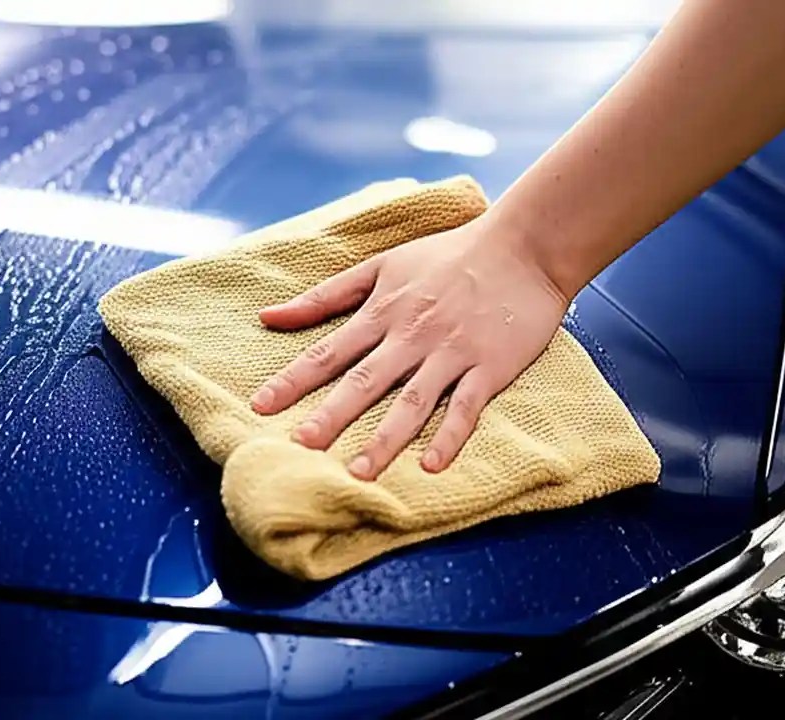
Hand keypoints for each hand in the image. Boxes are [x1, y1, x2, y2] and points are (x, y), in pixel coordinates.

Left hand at [249, 217, 568, 480]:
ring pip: (413, 401)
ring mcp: (452, 352)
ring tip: (359, 473)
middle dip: (332, 414)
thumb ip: (325, 296)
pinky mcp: (490, 367)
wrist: (524, 246)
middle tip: (301, 445)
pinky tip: (430, 465)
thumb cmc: (448, 255)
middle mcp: (412, 335)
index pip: (328, 351)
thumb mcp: (381, 266)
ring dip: (386, 438)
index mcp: (383, 312)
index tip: (260, 405)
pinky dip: (450, 435)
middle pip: (365, 380)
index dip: (293, 378)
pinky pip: (467, 407)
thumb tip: (267, 316)